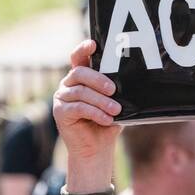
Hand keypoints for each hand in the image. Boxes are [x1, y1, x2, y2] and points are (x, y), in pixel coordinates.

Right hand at [54, 40, 123, 192]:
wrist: (97, 149)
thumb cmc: (108, 122)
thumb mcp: (116, 102)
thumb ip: (116, 90)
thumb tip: (134, 81)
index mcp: (81, 78)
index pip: (78, 57)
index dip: (83, 49)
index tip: (93, 44)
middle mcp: (68, 84)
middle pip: (80, 73)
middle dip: (98, 80)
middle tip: (114, 90)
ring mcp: (61, 97)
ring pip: (81, 92)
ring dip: (100, 101)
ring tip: (115, 110)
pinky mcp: (60, 112)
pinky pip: (77, 108)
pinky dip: (95, 113)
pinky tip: (107, 120)